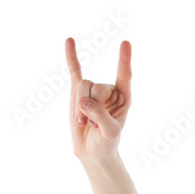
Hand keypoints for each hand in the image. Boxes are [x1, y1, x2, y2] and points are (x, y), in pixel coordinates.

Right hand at [65, 37, 131, 162]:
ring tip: (83, 123)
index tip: (125, 43)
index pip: (124, 76)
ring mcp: (93, 90)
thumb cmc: (107, 143)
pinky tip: (70, 41)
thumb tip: (84, 100)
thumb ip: (101, 116)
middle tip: (93, 125)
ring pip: (82, 86)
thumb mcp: (110, 133)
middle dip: (91, 107)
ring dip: (79, 108)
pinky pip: (74, 71)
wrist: (92, 152)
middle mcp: (109, 91)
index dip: (124, 60)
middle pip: (96, 86)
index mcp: (124, 98)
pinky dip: (71, 57)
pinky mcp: (78, 92)